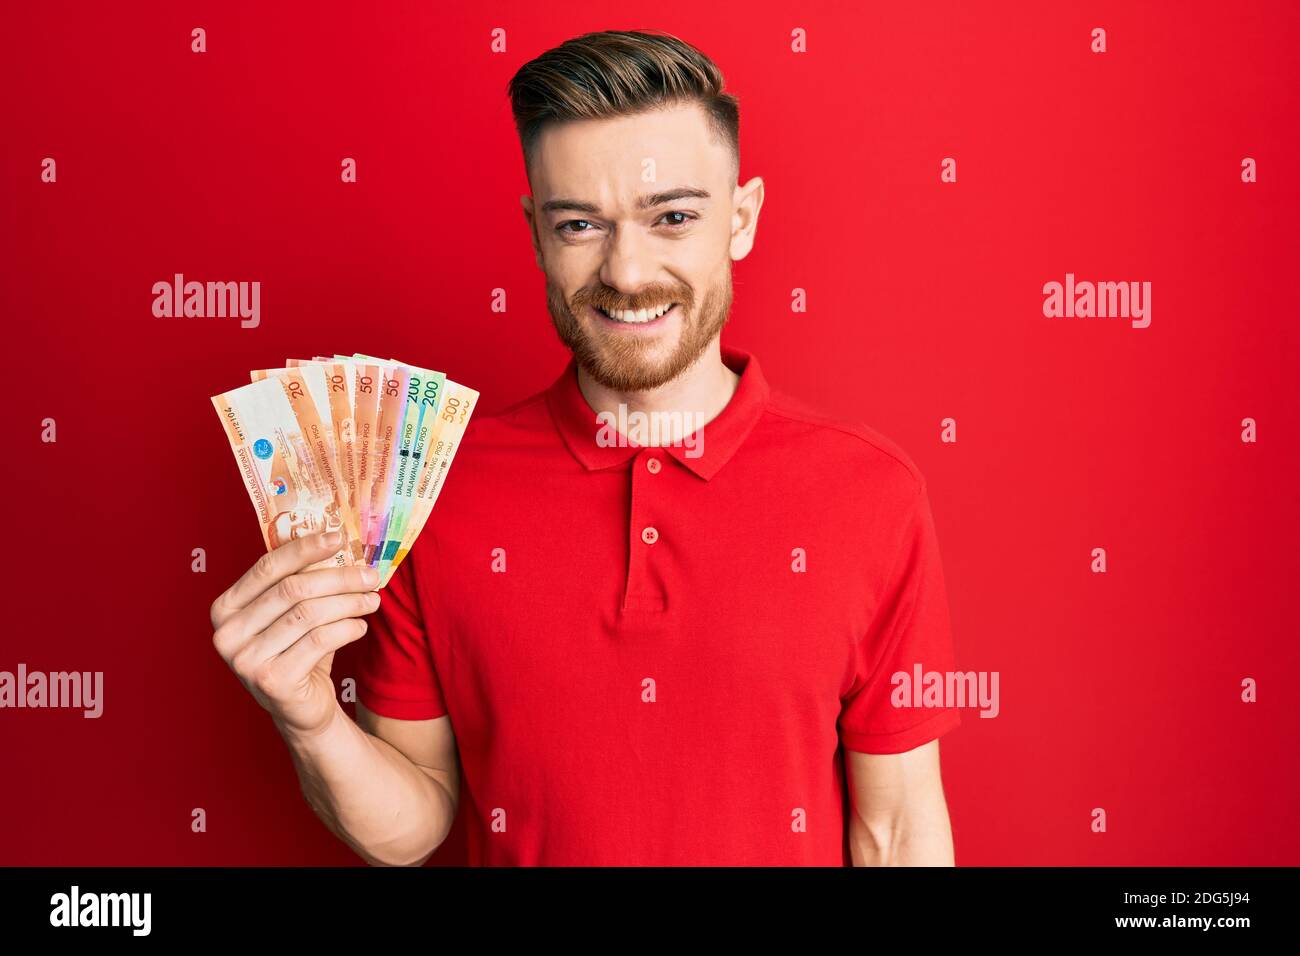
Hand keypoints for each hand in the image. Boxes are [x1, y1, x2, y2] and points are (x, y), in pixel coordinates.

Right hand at [210, 531, 380, 736]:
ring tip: (373, 600)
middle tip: (371, 575)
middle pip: (292, 589)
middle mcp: (227, 634)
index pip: (267, 567)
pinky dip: (346, 629)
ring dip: (349, 603)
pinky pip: (319, 641)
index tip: (339, 536)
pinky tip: (361, 626)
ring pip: (309, 614)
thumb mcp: (292, 614)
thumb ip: (300, 580)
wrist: (301, 709)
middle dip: (339, 578)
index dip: (304, 548)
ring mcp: (245, 660)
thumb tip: (335, 538)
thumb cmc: (297, 652)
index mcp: (224, 608)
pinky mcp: (272, 681)